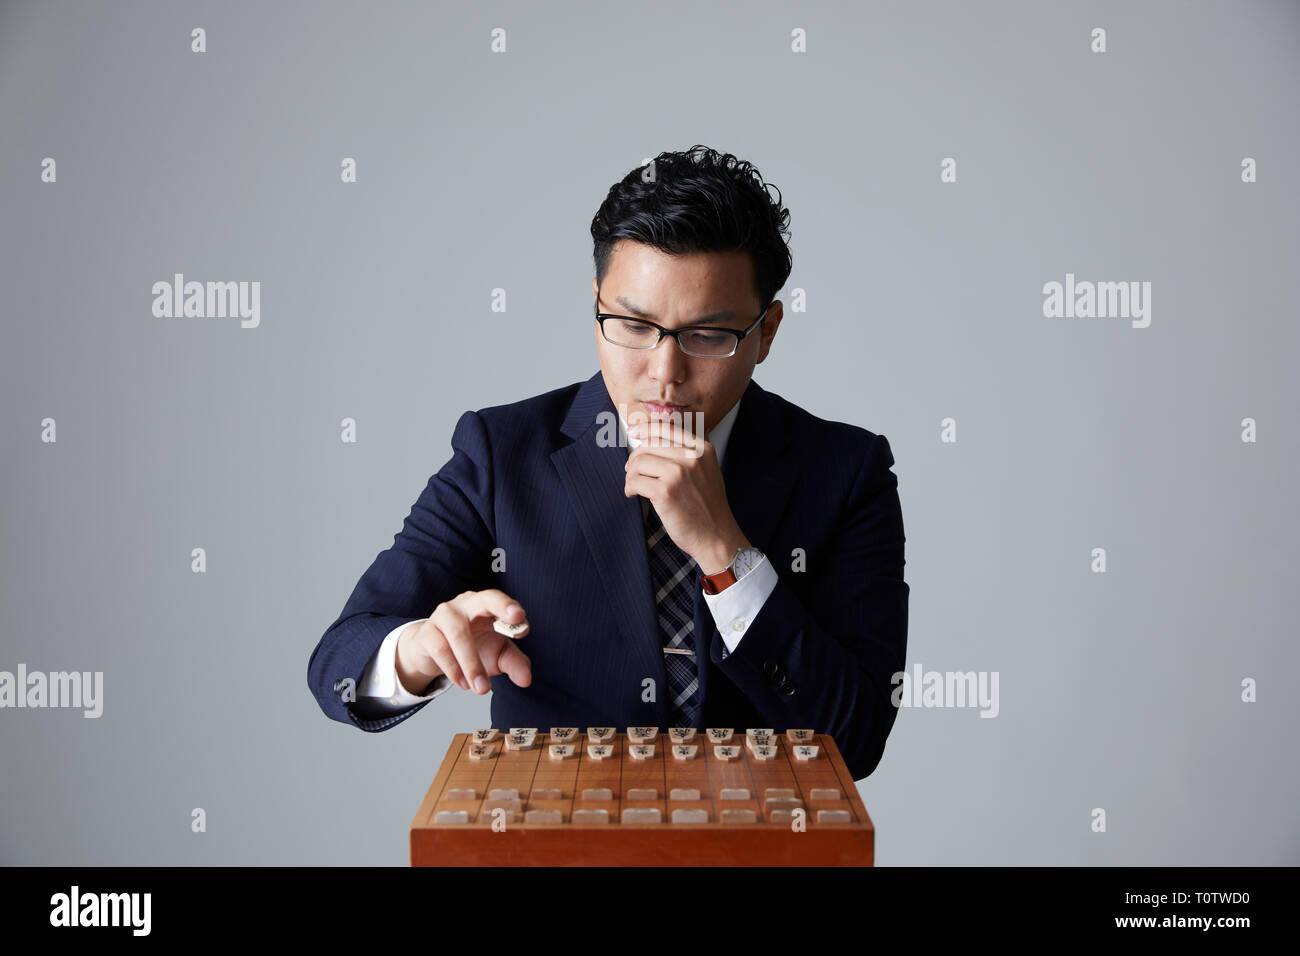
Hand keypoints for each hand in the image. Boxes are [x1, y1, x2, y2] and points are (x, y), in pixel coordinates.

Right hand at [395, 589, 530, 695]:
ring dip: (472, 664)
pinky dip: (453, 669)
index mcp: (485, 605)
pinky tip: (463, 683)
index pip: (498, 599)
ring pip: (459, 634)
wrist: (431, 652)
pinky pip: (440, 649)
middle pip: (484, 600)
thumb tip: (526, 679)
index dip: (509, 607)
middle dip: (501, 609)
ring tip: (482, 688)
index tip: (521, 619)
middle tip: (517, 626)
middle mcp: (465, 604)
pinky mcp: (426, 633)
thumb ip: (514, 664)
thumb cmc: (471, 646)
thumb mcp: (496, 655)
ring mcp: (443, 616)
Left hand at [623, 418, 749, 572]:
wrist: (717, 535)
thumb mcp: (706, 471)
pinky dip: (630, 487)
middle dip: (635, 458)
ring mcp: (678, 473)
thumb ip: (687, 454)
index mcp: (702, 448)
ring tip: (634, 486)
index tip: (633, 431)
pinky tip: (633, 494)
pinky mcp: (665, 491)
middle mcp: (691, 456)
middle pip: (649, 445)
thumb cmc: (708, 507)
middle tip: (633, 472)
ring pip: (639, 462)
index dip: (646, 428)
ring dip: (631, 475)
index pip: (666, 428)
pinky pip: (635, 481)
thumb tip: (652, 441)